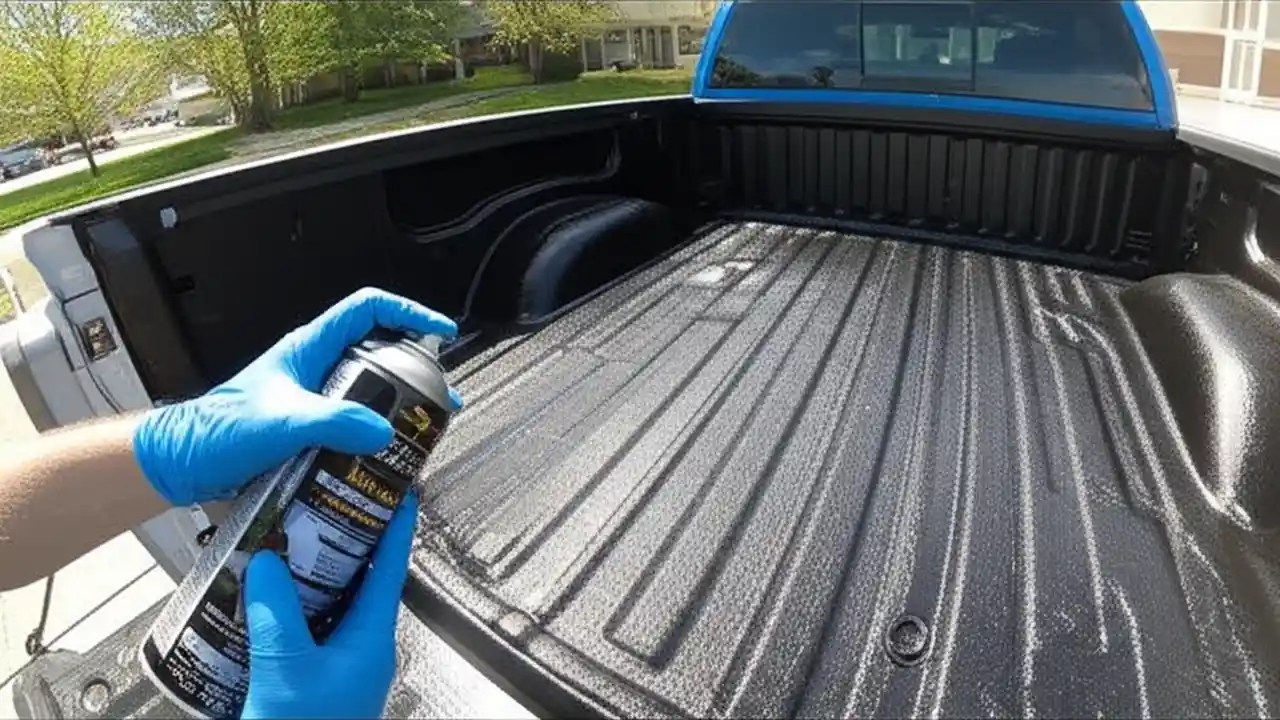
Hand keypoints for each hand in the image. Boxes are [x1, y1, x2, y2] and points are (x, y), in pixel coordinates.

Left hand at [133, 288, 460, 505]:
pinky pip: (354, 425)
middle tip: (440, 394)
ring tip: (423, 430)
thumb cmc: (215, 432)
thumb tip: (383, 431)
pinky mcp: (311, 430)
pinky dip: (376, 437)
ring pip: (370, 392)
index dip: (408, 312)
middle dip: (416, 369)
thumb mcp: (279, 422)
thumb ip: (332, 423)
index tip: (440, 330)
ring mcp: (314, 399)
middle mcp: (316, 368)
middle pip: (380, 352)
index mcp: (310, 348)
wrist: (181, 465)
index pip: (368, 309)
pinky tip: (386, 458)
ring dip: (400, 407)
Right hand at [241, 494, 417, 719]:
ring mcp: (339, 665)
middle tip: (323, 501)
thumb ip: (276, 611)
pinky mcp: (314, 680)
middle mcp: (363, 648)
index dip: (396, 525)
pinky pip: (307, 630)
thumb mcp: (286, 668)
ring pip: (330, 604)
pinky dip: (288, 606)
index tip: (399, 488)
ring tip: (285, 537)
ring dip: (309, 573)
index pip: (392, 567)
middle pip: (360, 580)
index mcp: (373, 639)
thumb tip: (267, 560)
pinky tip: (260, 595)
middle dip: (342, 540)